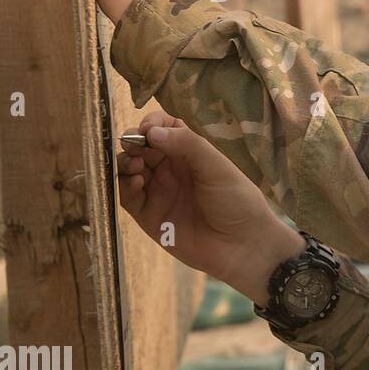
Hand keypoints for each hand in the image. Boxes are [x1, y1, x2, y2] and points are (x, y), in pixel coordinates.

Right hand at [116, 111, 304, 303]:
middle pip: (142, 148)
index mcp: (190, 155)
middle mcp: (172, 171)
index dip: (152, 124)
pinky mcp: (150, 217)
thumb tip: (151, 131)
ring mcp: (160, 193)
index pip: (163, 130)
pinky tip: (136, 180)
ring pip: (130, 171)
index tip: (147, 127)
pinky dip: (125, 186)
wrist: (243, 245)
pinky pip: (129, 198)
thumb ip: (187, 145)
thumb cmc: (237, 201)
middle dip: (134, 142)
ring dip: (126, 162)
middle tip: (134, 144)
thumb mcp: (217, 166)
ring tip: (136, 163)